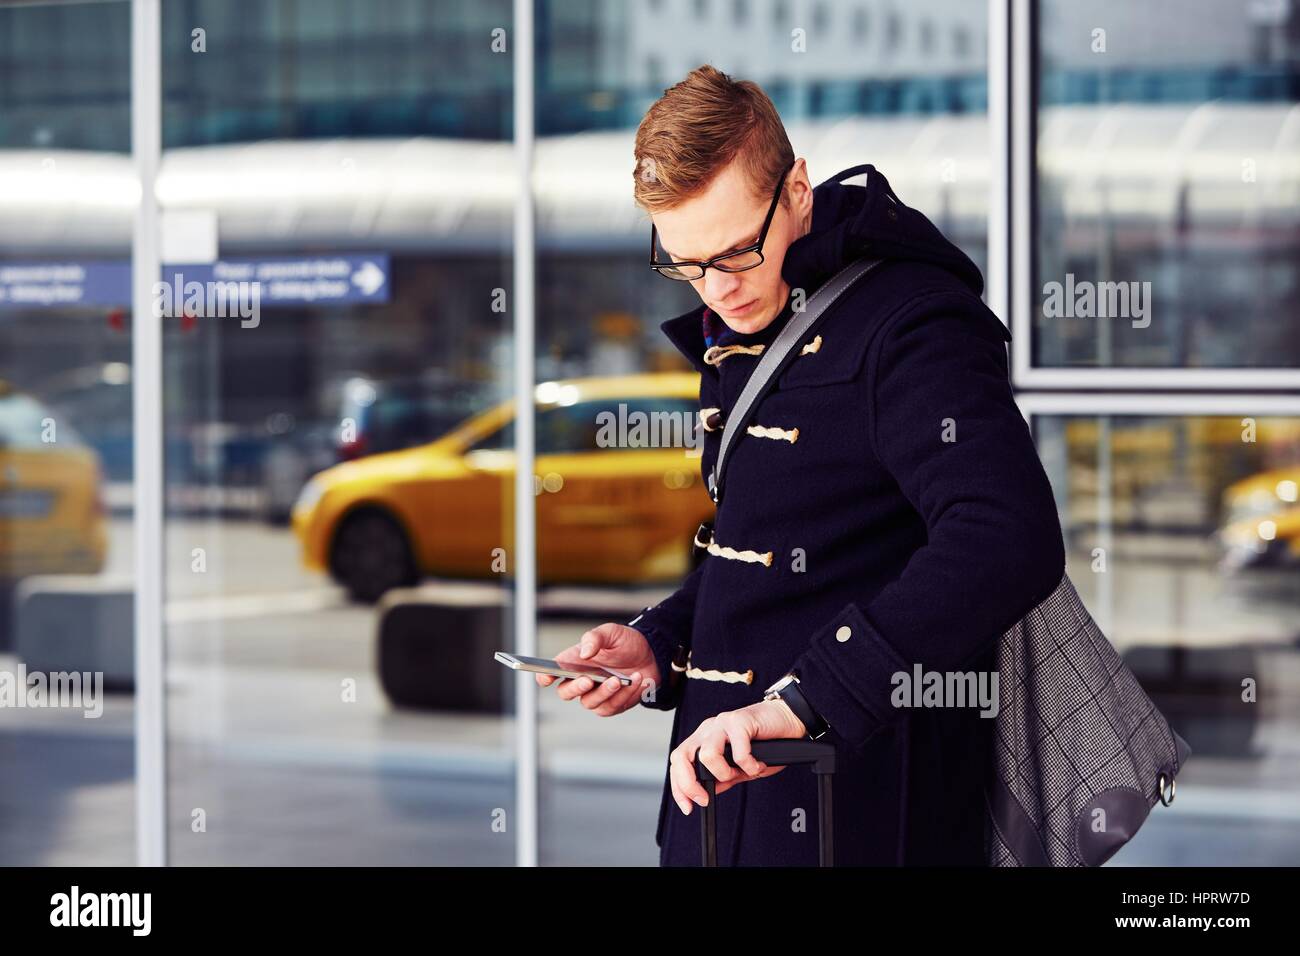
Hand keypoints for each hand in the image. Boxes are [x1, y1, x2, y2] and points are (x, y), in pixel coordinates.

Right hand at [534, 622, 661, 716]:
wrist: (651, 655)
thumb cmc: (625, 642)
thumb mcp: (611, 632)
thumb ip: (595, 638)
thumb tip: (584, 653)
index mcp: (574, 661)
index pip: (552, 671)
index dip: (544, 676)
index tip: (546, 677)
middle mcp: (581, 679)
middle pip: (565, 692)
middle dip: (575, 688)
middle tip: (588, 680)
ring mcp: (595, 694)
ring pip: (589, 702)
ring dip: (605, 692)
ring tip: (621, 680)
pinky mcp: (611, 704)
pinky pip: (611, 706)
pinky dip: (624, 695)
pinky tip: (636, 680)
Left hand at [669, 699, 805, 815]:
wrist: (788, 719)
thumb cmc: (766, 741)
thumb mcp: (740, 767)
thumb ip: (722, 777)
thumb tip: (706, 792)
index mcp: (704, 739)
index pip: (679, 762)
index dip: (679, 787)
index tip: (687, 807)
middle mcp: (708, 730)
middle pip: (681, 756)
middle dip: (689, 783)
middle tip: (705, 797)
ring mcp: (722, 723)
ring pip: (707, 755)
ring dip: (725, 773)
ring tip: (743, 772)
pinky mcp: (739, 720)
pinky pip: (738, 752)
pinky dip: (749, 765)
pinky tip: (758, 764)